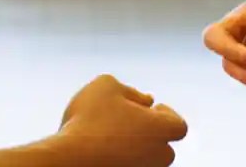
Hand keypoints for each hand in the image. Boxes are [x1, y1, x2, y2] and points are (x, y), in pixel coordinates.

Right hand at [55, 74, 187, 166]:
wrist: (66, 161)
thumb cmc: (88, 120)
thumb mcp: (105, 86)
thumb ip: (129, 89)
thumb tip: (146, 100)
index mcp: (160, 130)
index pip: (179, 126)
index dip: (167, 115)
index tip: (152, 109)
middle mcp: (157, 157)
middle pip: (165, 149)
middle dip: (151, 135)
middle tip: (131, 123)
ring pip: (145, 161)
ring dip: (135, 149)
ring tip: (112, 138)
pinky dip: (120, 161)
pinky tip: (99, 153)